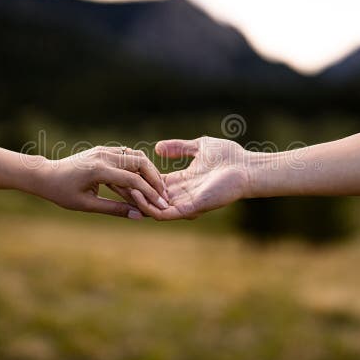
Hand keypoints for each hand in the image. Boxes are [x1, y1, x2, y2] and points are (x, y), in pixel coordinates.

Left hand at [26, 146, 168, 218]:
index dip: (150, 193)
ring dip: (149, 171)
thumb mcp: (87, 205)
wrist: (46, 174)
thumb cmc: (62, 192)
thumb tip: (138, 216)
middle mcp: (104, 155)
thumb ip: (114, 209)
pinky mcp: (104, 150)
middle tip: (164, 194)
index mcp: (99, 170)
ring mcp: (104, 150)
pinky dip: (138, 166)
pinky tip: (143, 180)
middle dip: (155, 178)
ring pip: (136, 156)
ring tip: (156, 188)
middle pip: (140, 162)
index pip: (133, 180)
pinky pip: (127, 155)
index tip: (161, 205)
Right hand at [130, 136, 250, 219]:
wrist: (246, 167)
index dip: (138, 180)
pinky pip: (165, 213)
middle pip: (151, 198)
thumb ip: (178, 147)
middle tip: (112, 187)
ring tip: (120, 192)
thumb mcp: (198, 146)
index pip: (154, 184)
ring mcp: (185, 203)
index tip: (120, 174)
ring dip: (137, 202)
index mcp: (182, 181)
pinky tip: (137, 197)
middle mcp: (181, 194)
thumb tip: (158, 148)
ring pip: (154, 208)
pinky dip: (150, 208)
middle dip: (133, 194)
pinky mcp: (191, 208)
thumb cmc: (229, 156)